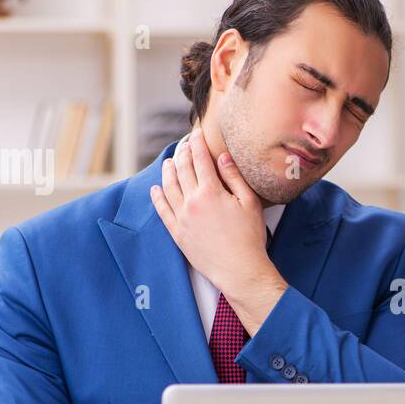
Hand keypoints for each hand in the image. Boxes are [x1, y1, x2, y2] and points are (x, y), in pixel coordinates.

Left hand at [150, 126, 288, 334]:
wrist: (239, 269)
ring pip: (168, 187)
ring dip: (168, 171)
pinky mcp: (178, 233)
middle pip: (182, 169)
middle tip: (184, 144)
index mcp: (211, 191)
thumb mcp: (249, 203)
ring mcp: (182, 218)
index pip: (200, 159)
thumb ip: (234, 178)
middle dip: (182, 153)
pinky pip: (162, 211)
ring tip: (169, 162)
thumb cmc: (250, 237)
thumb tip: (223, 157)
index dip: (198, 143)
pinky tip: (155, 189)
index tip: (196, 134)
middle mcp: (192, 201)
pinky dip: (157, 198)